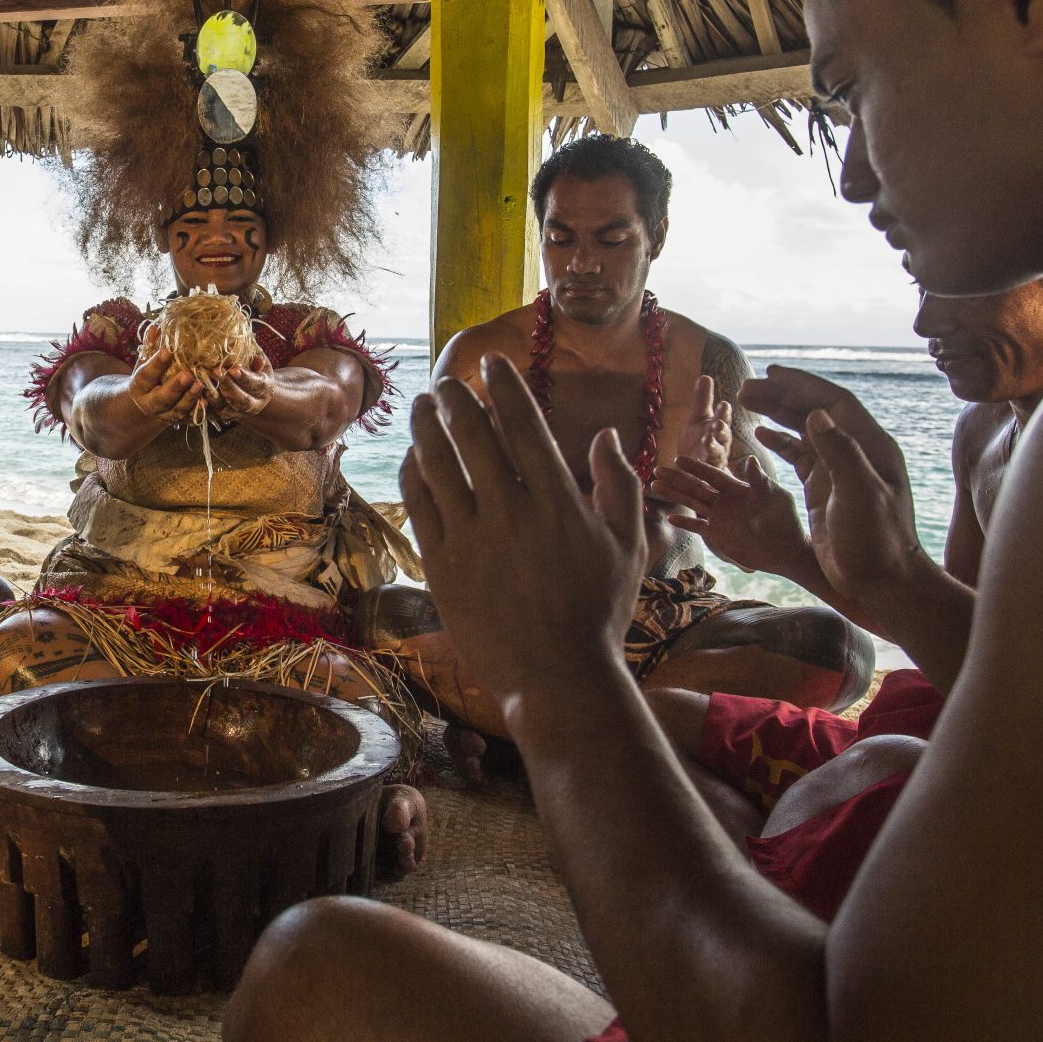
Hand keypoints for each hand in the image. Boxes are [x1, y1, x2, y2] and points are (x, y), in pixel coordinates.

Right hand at [126, 347, 207, 424]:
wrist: (144, 403)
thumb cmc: (148, 376)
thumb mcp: (145, 361)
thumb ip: (150, 346)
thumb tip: (156, 327)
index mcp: (139, 385)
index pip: (147, 374)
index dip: (157, 363)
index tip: (168, 350)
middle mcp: (150, 403)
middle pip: (161, 397)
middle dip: (175, 387)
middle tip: (187, 375)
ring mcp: (164, 414)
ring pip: (176, 410)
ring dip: (189, 399)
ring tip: (200, 385)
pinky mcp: (178, 421)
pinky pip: (188, 418)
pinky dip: (198, 411)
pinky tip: (207, 401)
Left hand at [208, 353, 275, 418]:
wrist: (253, 393)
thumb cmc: (255, 371)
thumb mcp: (260, 364)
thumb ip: (258, 359)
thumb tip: (257, 358)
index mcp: (265, 389)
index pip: (255, 384)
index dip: (245, 377)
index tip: (234, 369)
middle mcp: (254, 405)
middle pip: (241, 399)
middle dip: (228, 386)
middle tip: (215, 371)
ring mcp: (239, 414)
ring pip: (226, 410)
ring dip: (214, 397)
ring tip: (203, 383)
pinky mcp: (224, 417)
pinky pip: (213, 415)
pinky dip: (204, 408)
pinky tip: (197, 396)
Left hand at [401, 354, 648, 724]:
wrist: (557, 677)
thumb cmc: (599, 613)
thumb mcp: (629, 548)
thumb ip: (621, 486)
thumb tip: (607, 436)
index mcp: (558, 502)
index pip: (524, 424)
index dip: (504, 387)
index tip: (491, 364)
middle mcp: (511, 512)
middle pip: (472, 434)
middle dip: (455, 398)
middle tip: (446, 381)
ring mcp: (471, 539)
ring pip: (437, 463)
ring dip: (425, 426)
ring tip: (422, 406)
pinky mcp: (441, 565)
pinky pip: (418, 505)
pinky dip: (413, 472)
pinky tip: (413, 457)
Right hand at [653, 454, 820, 582]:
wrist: (787, 549)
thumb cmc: (786, 519)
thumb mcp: (775, 496)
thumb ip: (760, 480)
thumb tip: (750, 459)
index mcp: (737, 488)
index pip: (712, 475)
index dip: (696, 467)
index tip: (678, 459)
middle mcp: (724, 501)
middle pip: (696, 487)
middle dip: (676, 479)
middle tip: (657, 470)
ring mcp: (720, 518)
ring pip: (692, 503)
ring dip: (674, 496)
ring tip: (654, 487)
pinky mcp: (718, 535)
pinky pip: (697, 526)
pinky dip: (685, 522)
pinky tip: (670, 517)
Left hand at [671, 374, 732, 474]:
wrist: (690, 472)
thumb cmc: (698, 442)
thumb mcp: (698, 420)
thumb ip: (702, 401)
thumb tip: (706, 376)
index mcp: (719, 432)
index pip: (723, 420)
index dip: (724, 414)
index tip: (724, 404)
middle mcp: (720, 447)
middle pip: (723, 438)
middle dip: (721, 430)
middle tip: (718, 423)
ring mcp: (713, 464)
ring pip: (716, 456)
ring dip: (712, 448)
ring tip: (707, 440)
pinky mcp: (703, 477)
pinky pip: (701, 473)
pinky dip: (696, 469)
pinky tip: (693, 463)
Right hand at [740, 367, 930, 627]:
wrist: (882, 580)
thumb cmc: (876, 541)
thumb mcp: (860, 494)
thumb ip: (840, 452)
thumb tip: (816, 414)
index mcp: (870, 446)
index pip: (834, 402)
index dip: (803, 384)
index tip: (771, 373)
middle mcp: (856, 451)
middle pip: (815, 411)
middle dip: (781, 396)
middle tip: (746, 388)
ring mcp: (840, 469)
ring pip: (804, 431)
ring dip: (777, 414)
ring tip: (745, 402)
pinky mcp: (825, 488)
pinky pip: (800, 455)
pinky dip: (779, 442)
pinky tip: (759, 435)